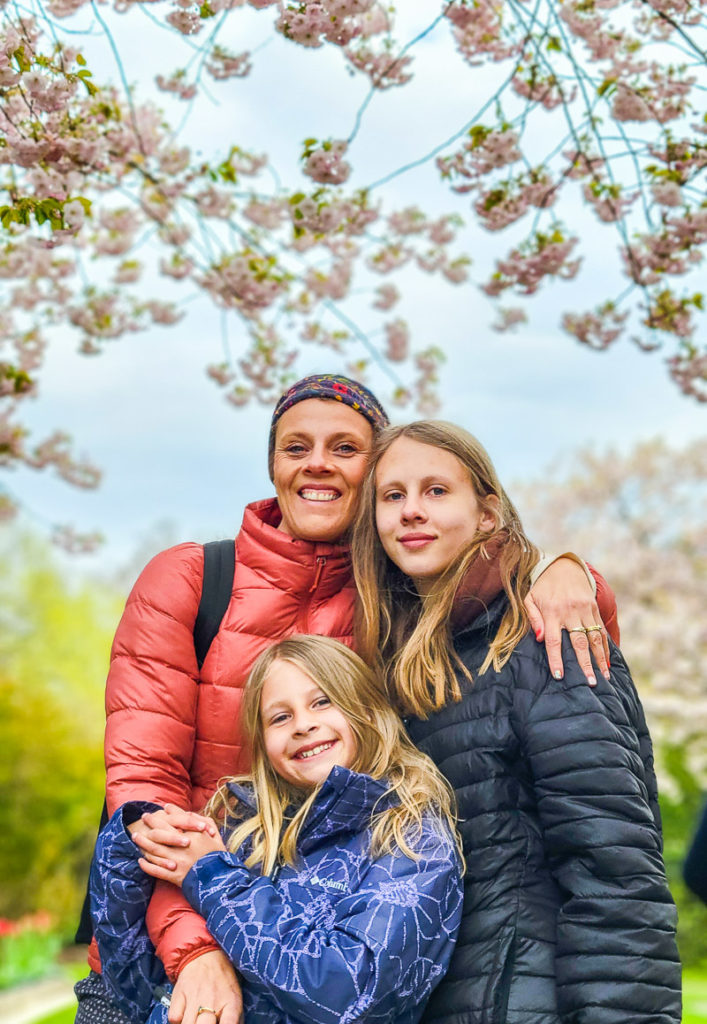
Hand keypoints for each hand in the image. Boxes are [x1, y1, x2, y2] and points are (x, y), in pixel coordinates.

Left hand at [134, 808, 224, 885]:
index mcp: (194, 836)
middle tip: (144, 816)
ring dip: (143, 842)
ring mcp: (177, 862)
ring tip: (136, 836)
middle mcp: (183, 847)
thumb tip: (190, 813)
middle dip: (152, 823)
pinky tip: (140, 860)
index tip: (164, 807)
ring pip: (155, 850)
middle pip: (162, 832)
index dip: (171, 812)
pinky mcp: (174, 876)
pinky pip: (156, 870)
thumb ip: (204, 822)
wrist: (219, 880)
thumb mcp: (215, 835)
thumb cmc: (218, 855)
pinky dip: (146, 865)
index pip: (179, 819)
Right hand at [169, 949, 242, 1023]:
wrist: (203, 954)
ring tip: (195, 1020)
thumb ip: (235, 1018)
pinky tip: (185, 1015)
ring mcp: (194, 998)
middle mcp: (213, 1000)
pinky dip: (178, 1020)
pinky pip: (174, 1018)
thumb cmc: (222, 978)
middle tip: (206, 1022)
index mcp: (231, 1001)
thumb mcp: (236, 996)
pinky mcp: (178, 995)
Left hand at [525, 557, 609, 685]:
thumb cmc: (543, 588)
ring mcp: (584, 609)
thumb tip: (540, 639)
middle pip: (579, 642)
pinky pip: (600, 630)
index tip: (559, 676)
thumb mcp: (530, 599)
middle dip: (585, 664)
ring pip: (594, 638)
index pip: (554, 641)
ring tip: (605, 677)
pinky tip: (607, 661)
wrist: (564, 567)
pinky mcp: (594, 608)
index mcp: (551, 612)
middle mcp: (570, 612)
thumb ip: (533, 618)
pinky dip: (605, 646)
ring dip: (599, 659)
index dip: (556, 659)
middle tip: (590, 683)